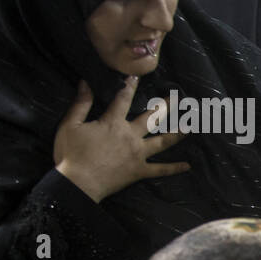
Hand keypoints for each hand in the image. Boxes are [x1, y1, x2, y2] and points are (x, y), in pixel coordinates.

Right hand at [53, 78, 189, 202]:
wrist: (78, 183)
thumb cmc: (71, 154)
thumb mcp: (70, 125)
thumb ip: (81, 104)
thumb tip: (85, 83)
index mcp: (113, 123)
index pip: (123, 99)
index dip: (130, 86)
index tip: (137, 76)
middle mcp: (130, 136)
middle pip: (152, 118)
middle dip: (165, 106)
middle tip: (177, 97)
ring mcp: (138, 154)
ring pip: (163, 141)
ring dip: (177, 133)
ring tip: (189, 126)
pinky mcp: (140, 171)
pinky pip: (161, 170)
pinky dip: (174, 168)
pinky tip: (187, 166)